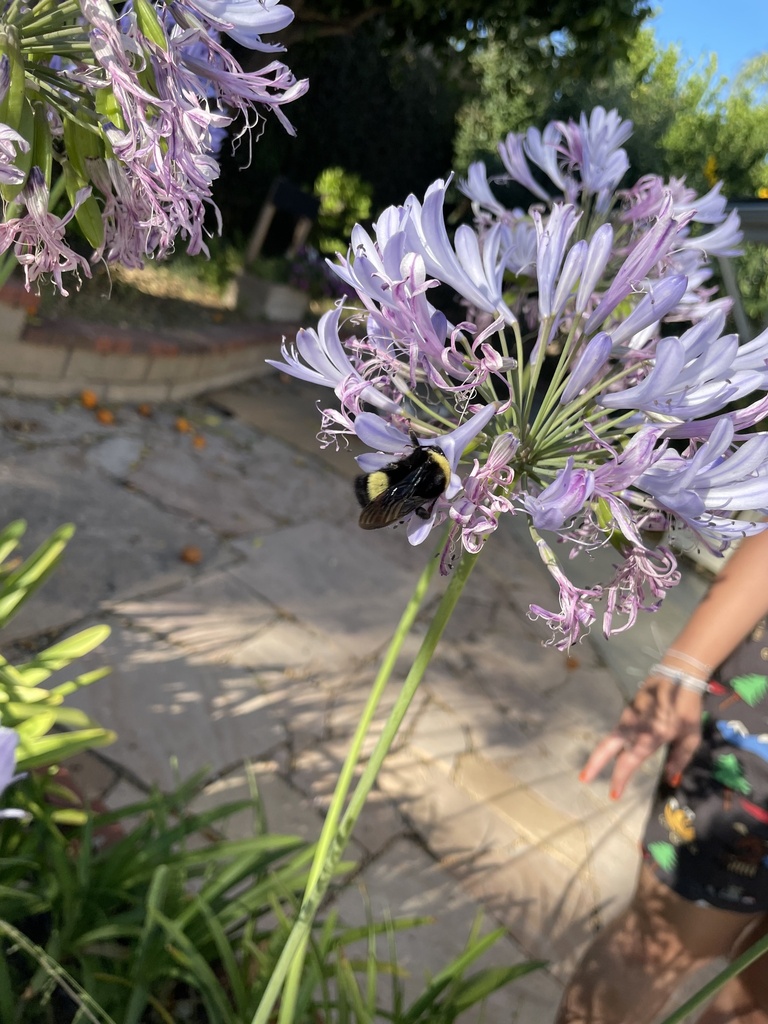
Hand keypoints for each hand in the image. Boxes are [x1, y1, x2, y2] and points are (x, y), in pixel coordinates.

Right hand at [579, 673, 703, 799]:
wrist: (678, 676)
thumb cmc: (687, 709)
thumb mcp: (691, 737)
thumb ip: (679, 759)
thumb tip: (670, 779)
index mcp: (650, 737)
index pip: (629, 762)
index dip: (620, 779)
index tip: (613, 795)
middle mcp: (634, 728)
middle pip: (607, 747)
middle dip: (594, 763)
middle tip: (583, 778)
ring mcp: (628, 717)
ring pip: (611, 739)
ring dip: (603, 754)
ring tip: (596, 768)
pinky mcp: (628, 710)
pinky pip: (620, 730)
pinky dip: (616, 743)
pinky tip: (619, 750)